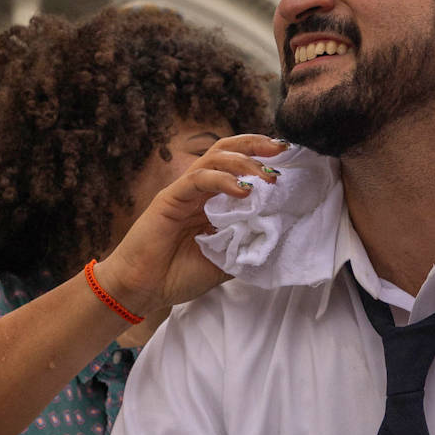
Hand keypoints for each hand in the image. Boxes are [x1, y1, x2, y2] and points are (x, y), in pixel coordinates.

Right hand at [93, 134, 286, 316]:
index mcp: (214, 201)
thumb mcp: (226, 261)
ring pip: (216, 159)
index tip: (292, 160)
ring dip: (245, 163)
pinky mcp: (170, 198)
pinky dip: (222, 180)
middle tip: (284, 149)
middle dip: (257, 145)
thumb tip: (280, 234)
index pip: (241, 168)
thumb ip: (247, 244)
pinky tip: (242, 191)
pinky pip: (198, 180)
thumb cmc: (179, 275)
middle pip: (229, 151)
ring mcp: (185, 191)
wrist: (142, 289)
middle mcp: (201, 190)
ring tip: (267, 176)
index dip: (265, 160)